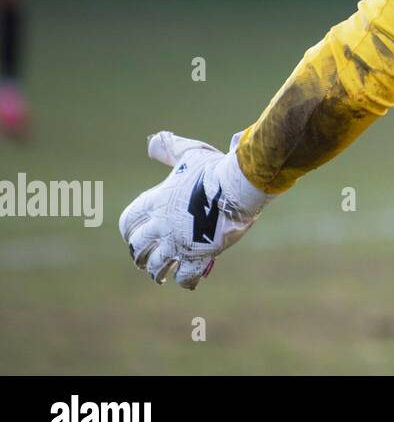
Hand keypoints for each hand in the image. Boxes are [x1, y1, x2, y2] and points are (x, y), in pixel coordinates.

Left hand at [118, 131, 269, 288]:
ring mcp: (179, 242)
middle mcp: (161, 225)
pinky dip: (185, 281)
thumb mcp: (188, 154)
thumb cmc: (214, 168)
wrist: (238, 185)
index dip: (129, 231)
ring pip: (157, 265)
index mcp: (155, 203)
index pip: (128, 222)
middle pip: (138, 248)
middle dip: (140, 255)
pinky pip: (185, 276)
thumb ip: (169, 148)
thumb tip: (153, 140)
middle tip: (144, 260)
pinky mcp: (199, 254)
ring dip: (157, 271)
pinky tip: (187, 281)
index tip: (133, 235)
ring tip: (161, 275)